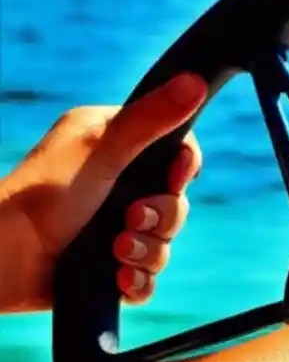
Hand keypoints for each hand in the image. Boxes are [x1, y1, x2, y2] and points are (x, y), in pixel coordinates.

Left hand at [0, 74, 206, 311]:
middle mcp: (116, 183)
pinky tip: (118, 278)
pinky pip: (146, 277)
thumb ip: (151, 117)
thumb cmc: (44, 194)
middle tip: (131, 217)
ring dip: (146, 250)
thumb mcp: (103, 147)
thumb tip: (196, 81)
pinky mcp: (107, 266)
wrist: (2, 258)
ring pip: (164, 242)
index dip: (183, 167)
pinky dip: (137, 280)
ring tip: (116, 251)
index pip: (175, 150)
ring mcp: (111, 227)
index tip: (174, 176)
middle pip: (176, 201)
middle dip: (161, 217)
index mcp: (113, 143)